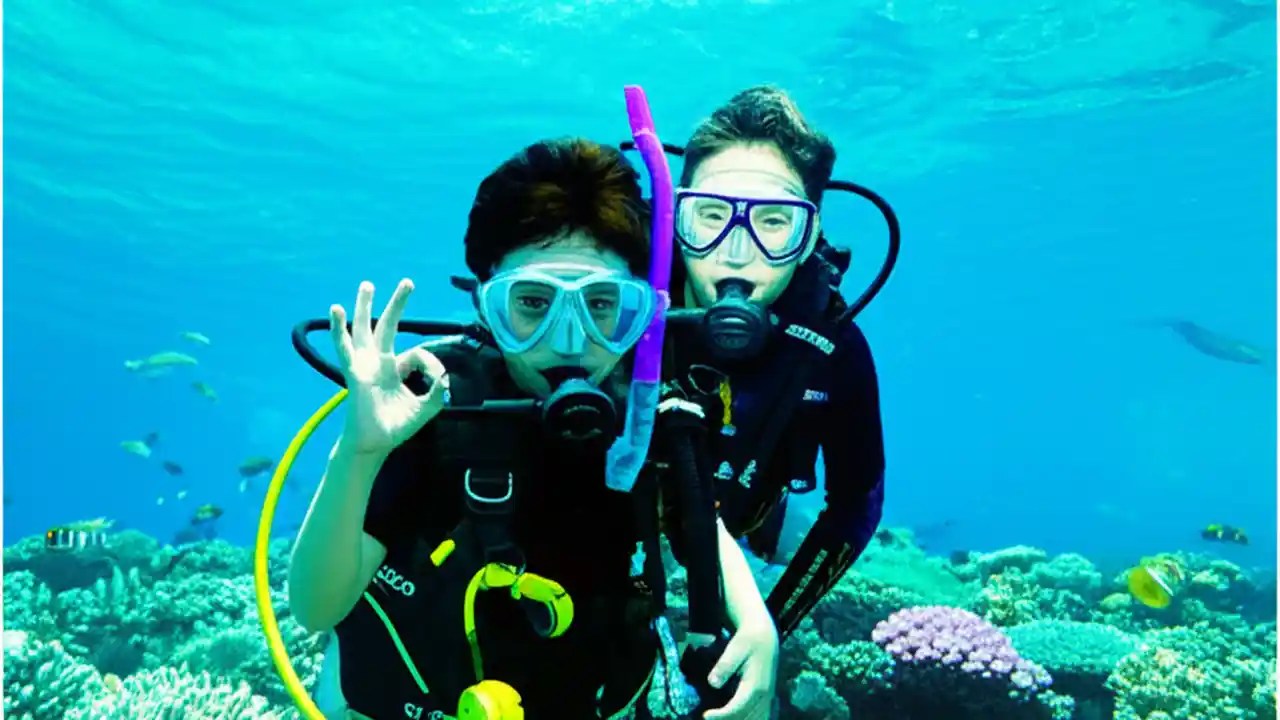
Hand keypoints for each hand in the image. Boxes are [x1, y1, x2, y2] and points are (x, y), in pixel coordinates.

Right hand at [329, 279, 448, 455]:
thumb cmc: (396, 426)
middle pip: (388, 326)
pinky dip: (339, 329)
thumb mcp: (426, 409)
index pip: (417, 353)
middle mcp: (380, 362)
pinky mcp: (355, 372)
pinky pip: (345, 348)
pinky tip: (335, 310)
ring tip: (367, 285)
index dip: (432, 363)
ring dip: (365, 307)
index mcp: (397, 369)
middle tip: (408, 282)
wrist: (376, 443)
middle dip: (397, 304)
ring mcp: (366, 365)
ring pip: (365, 329)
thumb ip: (437, 392)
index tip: (439, 379)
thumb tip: (445, 377)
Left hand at [703, 621, 778, 719]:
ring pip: (754, 718)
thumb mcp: (735, 648)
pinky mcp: (766, 698)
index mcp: (756, 685)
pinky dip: (746, 718)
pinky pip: (760, 715)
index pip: (738, 707)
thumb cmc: (748, 640)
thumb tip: (713, 683)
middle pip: (745, 717)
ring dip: (736, 719)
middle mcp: (764, 695)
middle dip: (726, 719)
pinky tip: (732, 716)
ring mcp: (767, 698)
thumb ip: (725, 665)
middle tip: (709, 717)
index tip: (705, 715)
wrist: (765, 636)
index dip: (722, 715)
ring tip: (718, 716)